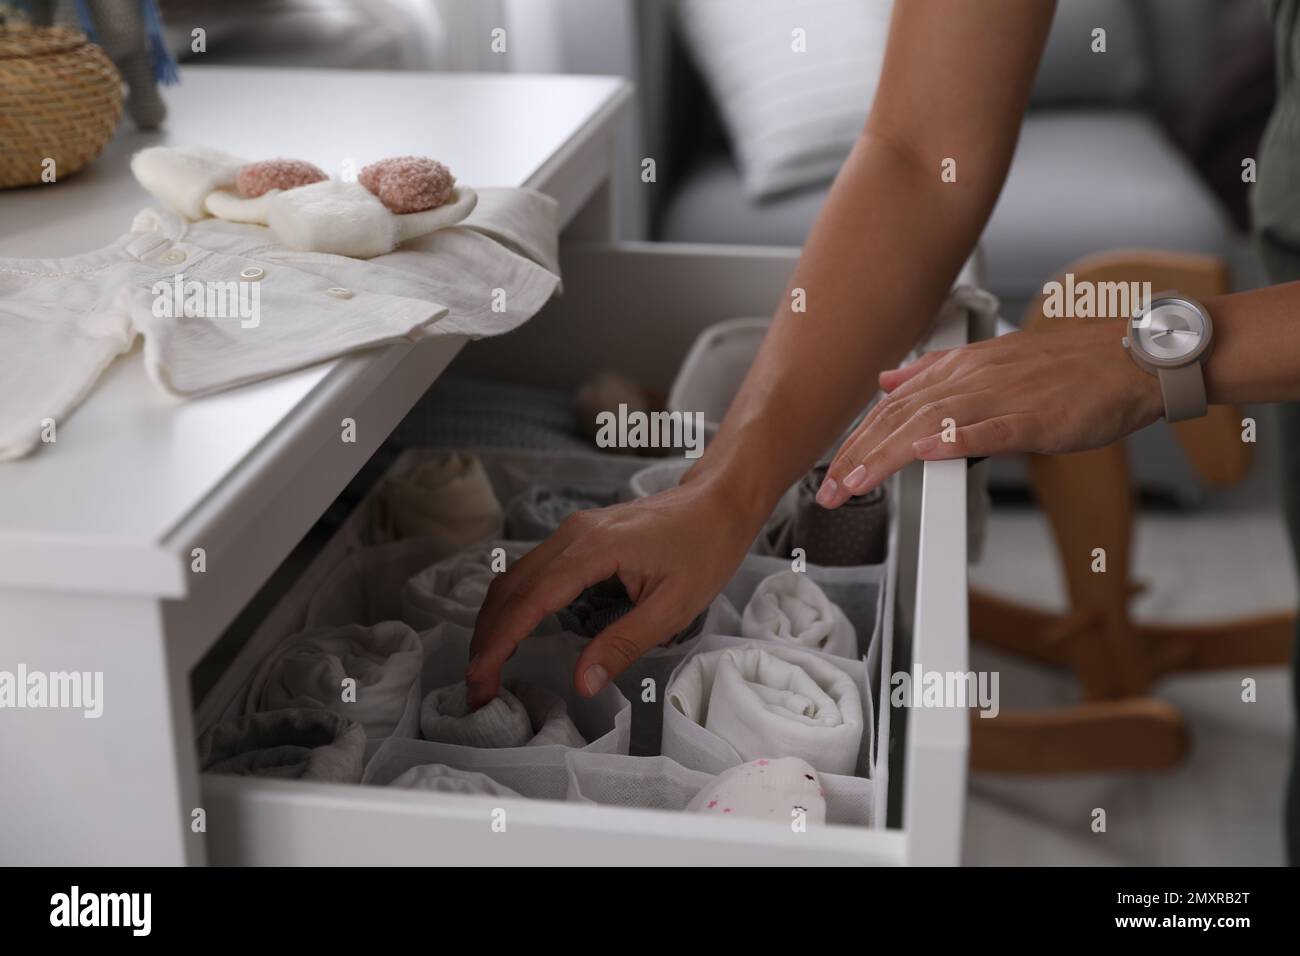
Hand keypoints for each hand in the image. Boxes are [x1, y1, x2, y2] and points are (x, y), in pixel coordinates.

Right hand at [465, 474, 759, 708]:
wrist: (718, 501)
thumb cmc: (705, 549)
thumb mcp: (674, 607)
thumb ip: (624, 644)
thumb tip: (581, 682)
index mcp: (593, 549)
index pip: (529, 601)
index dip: (499, 643)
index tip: (480, 679)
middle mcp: (572, 534)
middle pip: (510, 588)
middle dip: (487, 639)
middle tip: (478, 686)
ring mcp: (572, 530)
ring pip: (514, 577)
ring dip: (495, 622)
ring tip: (488, 666)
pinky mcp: (578, 535)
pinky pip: (531, 570)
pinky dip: (513, 604)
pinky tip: (512, 631)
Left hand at [815, 321, 1164, 506]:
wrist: (1135, 358)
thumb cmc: (1071, 368)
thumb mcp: (992, 361)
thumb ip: (935, 372)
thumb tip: (888, 381)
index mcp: (960, 368)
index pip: (894, 406)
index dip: (858, 439)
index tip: (831, 469)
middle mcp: (973, 378)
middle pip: (901, 417)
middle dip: (859, 454)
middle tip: (828, 489)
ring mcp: (1004, 396)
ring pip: (933, 423)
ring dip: (889, 454)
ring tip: (856, 481)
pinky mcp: (1037, 416)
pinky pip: (990, 428)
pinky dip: (956, 439)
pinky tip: (928, 452)